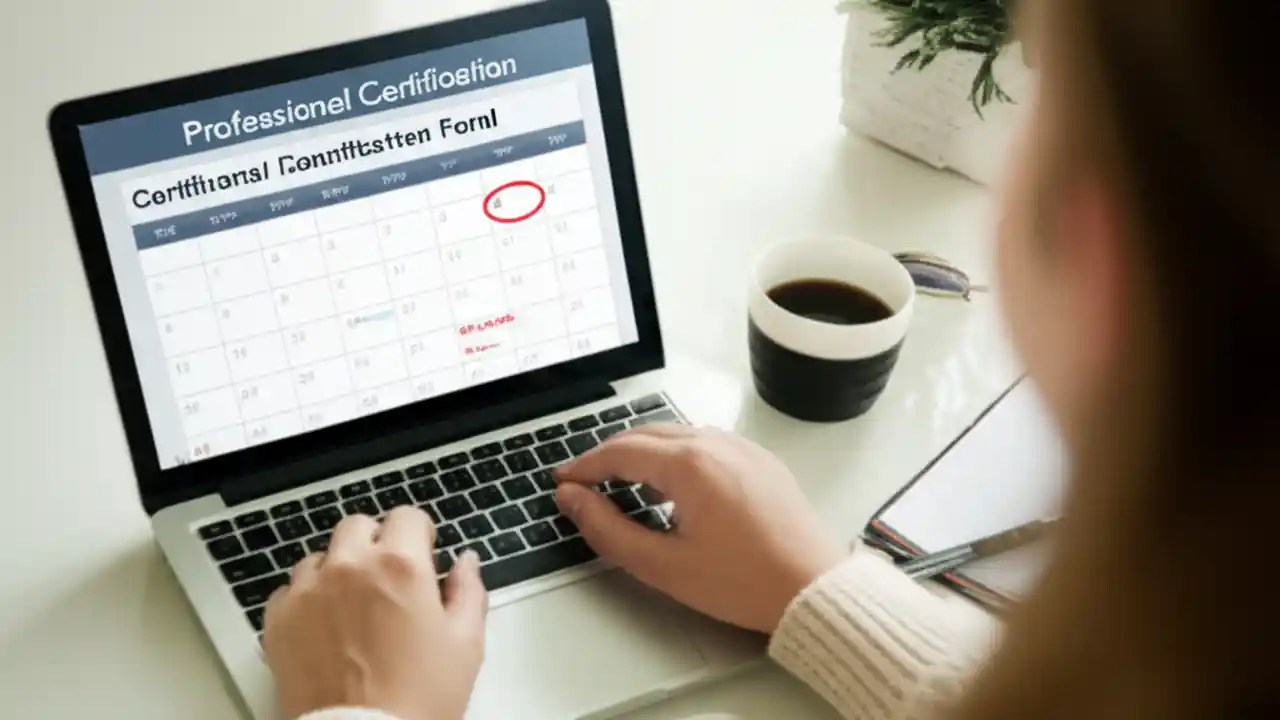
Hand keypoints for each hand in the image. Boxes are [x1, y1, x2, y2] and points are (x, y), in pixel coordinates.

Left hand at [263, 507, 487, 719]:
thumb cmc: (418, 700)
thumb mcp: (466, 645)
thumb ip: (468, 591)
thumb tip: (466, 562)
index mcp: (401, 565)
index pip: (407, 516)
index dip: (419, 535)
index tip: (422, 556)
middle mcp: (350, 566)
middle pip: (359, 526)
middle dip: (376, 544)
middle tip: (389, 580)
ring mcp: (308, 591)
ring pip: (322, 556)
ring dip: (339, 570)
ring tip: (354, 607)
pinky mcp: (279, 620)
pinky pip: (290, 589)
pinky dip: (308, 599)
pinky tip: (325, 627)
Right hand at [555, 425, 845, 633]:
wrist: (813, 589)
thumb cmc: (744, 583)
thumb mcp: (662, 565)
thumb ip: (607, 529)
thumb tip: (573, 501)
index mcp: (690, 463)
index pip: (620, 451)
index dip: (584, 466)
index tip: (562, 482)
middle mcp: (717, 443)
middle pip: (646, 435)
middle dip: (610, 456)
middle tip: (584, 482)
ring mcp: (743, 448)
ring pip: (678, 436)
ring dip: (644, 454)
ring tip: (622, 486)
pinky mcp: (760, 461)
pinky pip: (707, 445)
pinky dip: (678, 458)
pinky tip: (672, 490)